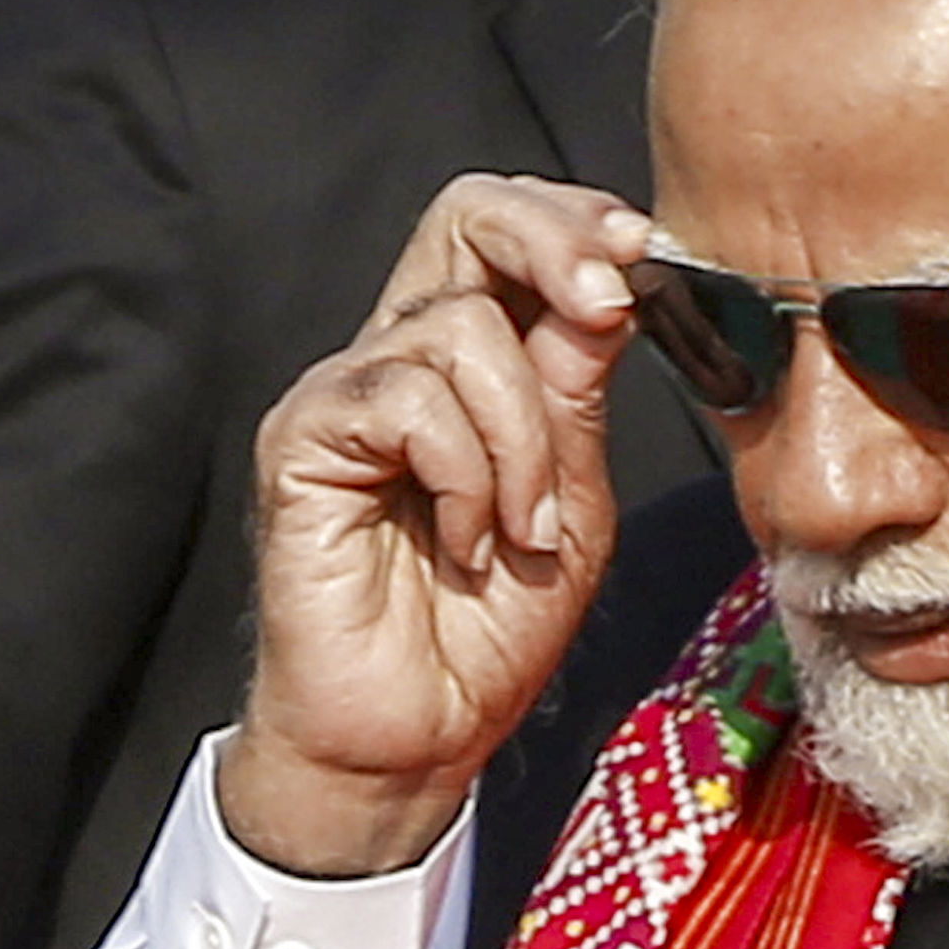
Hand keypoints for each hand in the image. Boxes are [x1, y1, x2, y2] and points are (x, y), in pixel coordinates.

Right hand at [218, 175, 647, 878]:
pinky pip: (406, 400)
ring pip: (459, 327)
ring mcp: (349, 393)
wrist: (418, 735)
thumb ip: (579, 393)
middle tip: (605, 300)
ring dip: (523, 438)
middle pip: (463, 213)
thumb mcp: (573, 498)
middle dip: (553, 241)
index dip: (578, 220)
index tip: (645, 249)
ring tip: (520, 531)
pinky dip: (465, 476)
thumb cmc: (490, 629)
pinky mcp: (303, 440)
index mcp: (471, 359)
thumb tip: (607, 286)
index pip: (509, 230)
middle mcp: (402, 355)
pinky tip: (465, 543)